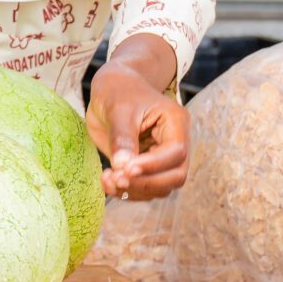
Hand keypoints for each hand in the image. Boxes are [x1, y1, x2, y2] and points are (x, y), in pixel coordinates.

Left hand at [85, 59, 188, 199]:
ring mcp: (161, 157)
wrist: (111, 90)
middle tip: (117, 179)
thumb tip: (122, 166)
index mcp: (175, 122)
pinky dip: (127, 191)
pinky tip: (107, 183)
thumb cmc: (118, 92)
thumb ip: (122, 137)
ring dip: (135, 191)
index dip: (153, 165)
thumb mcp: (118, 109)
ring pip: (161, 187)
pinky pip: (144, 188)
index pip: (175, 152)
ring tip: (107, 180)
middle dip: (147, 183)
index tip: (126, 169)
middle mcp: (174, 143)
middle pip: (176, 176)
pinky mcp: (146, 168)